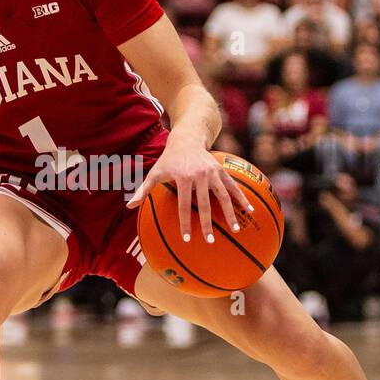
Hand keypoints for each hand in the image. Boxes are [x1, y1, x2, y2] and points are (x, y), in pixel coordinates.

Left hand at [126, 137, 252, 243]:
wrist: (187, 139)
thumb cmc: (168, 159)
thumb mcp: (155, 172)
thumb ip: (143, 190)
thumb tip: (129, 207)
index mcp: (183, 178)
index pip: (184, 205)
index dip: (185, 222)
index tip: (187, 239)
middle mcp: (200, 175)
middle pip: (205, 204)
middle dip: (207, 224)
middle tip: (210, 241)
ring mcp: (213, 172)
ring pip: (223, 196)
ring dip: (230, 213)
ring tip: (236, 230)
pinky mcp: (222, 170)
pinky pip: (233, 186)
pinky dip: (242, 198)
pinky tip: (250, 211)